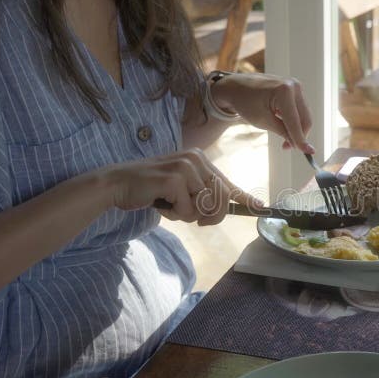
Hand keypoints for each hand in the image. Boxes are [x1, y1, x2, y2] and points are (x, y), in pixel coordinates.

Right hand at [102, 149, 262, 225]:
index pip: (226, 183)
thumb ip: (200, 195)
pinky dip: (174, 215)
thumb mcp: (180, 190)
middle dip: (209, 216)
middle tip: (191, 218)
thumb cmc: (149, 190)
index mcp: (199, 159)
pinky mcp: (175, 179)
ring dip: (187, 215)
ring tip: (169, 205)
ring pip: (205, 207)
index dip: (244, 198)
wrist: (117, 184)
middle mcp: (195, 159)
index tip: (261, 208)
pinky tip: (160, 203)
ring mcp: (186, 167)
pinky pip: (187, 211)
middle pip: (221, 199)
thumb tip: (222, 210)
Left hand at [210, 73, 314, 152]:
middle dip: (299, 135)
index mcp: (285, 91)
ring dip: (297, 129)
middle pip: (305, 119)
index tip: (310, 153)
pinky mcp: (294, 90)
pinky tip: (282, 124)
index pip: (296, 121)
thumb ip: (283, 132)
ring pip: (304, 115)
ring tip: (282, 136)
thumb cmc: (246, 102)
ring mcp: (295, 86)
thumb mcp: (263, 121)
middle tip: (286, 147)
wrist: (236, 87)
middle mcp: (294, 86)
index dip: (301, 139)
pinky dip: (294, 121)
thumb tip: (298, 144)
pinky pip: (299, 110)